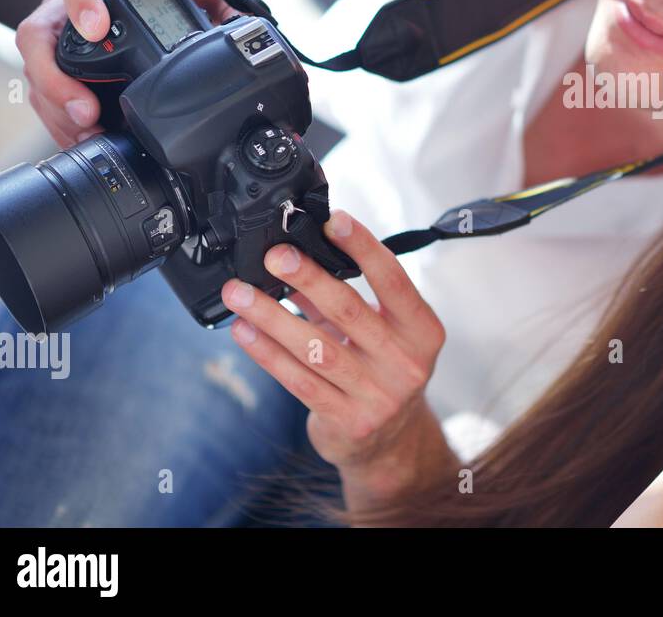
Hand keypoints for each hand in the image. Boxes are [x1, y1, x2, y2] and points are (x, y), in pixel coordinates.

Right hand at [14, 0, 239, 146]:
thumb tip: (245, 24)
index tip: (97, 26)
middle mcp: (69, 4)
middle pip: (39, 36)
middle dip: (56, 79)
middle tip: (86, 110)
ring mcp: (59, 35)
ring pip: (37, 70)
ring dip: (57, 107)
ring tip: (87, 130)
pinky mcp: (58, 64)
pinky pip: (46, 92)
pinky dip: (61, 118)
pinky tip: (83, 136)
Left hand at [219, 209, 449, 491]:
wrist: (390, 442)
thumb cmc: (381, 369)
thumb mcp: (377, 331)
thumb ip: (344, 296)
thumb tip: (299, 253)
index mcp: (423, 330)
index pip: (394, 280)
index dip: (364, 248)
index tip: (333, 220)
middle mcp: (407, 362)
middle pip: (350, 310)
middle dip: (307, 277)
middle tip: (274, 255)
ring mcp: (379, 395)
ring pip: (316, 347)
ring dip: (272, 315)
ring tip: (240, 292)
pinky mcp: (348, 420)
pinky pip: (299, 380)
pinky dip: (267, 352)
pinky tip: (245, 331)